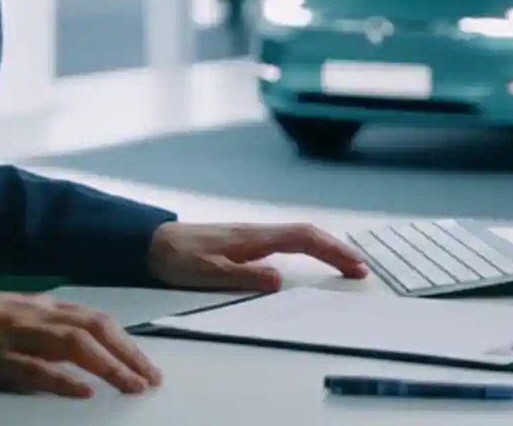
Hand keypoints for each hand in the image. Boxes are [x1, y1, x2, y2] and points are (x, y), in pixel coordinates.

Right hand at [0, 289, 161, 397]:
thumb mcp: (7, 316)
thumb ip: (41, 328)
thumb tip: (74, 354)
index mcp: (39, 305)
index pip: (95, 319)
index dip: (126, 341)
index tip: (147, 365)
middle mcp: (33, 314)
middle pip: (94, 328)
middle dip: (128, 354)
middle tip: (151, 380)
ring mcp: (13, 334)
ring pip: (74, 344)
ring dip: (108, 365)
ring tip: (131, 386)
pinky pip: (34, 368)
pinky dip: (61, 379)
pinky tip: (83, 391)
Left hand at [147, 222, 368, 290]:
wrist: (151, 243)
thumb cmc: (176, 258)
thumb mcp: (206, 273)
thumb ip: (242, 277)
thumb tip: (278, 279)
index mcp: (253, 238)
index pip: (303, 239)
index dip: (332, 251)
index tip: (354, 266)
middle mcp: (258, 233)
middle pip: (308, 234)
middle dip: (337, 249)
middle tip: (361, 269)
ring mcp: (253, 236)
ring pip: (300, 236)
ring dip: (326, 248)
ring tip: (346, 265)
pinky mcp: (247, 243)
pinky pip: (288, 241)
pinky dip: (309, 248)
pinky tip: (313, 259)